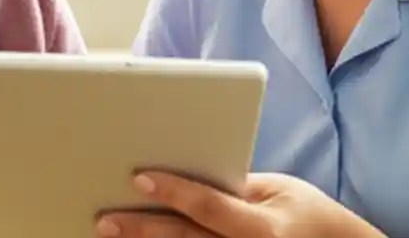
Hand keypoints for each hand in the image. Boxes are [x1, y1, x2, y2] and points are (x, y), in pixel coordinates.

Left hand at [96, 171, 384, 237]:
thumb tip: (182, 176)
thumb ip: (232, 186)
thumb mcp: (277, 189)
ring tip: (111, 236)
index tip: (139, 176)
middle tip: (104, 219)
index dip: (174, 191)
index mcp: (261, 229)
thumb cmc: (304, 212)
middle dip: (143, 229)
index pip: (210, 208)